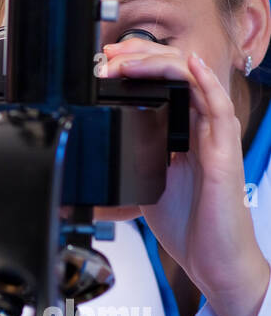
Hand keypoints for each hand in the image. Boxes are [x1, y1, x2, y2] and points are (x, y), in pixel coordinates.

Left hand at [100, 38, 268, 315]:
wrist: (213, 260)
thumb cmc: (189, 225)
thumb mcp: (144, 181)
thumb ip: (129, 156)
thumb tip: (91, 148)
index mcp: (181, 130)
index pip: (160, 82)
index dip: (134, 65)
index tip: (103, 63)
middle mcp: (199, 126)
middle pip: (175, 71)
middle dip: (140, 55)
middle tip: (110, 55)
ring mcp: (214, 135)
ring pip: (194, 79)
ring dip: (159, 63)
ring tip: (129, 58)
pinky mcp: (225, 151)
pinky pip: (219, 107)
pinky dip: (206, 82)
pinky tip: (191, 65)